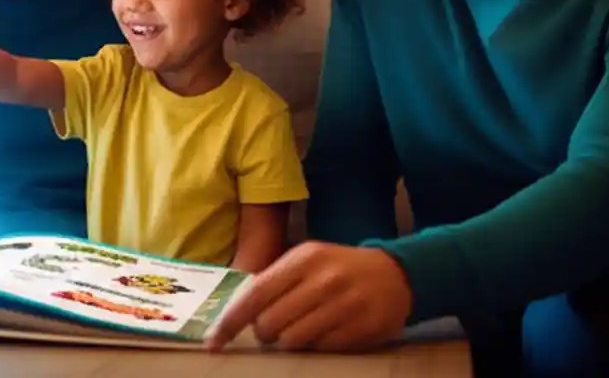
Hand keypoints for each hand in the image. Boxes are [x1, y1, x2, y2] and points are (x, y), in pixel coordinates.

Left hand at [206, 242, 412, 352]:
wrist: (394, 274)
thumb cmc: (338, 268)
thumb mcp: (306, 261)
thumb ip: (274, 281)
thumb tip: (236, 311)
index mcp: (302, 259)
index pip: (255, 294)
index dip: (230, 321)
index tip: (213, 342)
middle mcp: (322, 280)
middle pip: (270, 322)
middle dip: (263, 333)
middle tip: (272, 330)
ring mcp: (343, 305)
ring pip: (292, 340)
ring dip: (287, 343)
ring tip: (298, 331)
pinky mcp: (360, 329)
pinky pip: (320, 350)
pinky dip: (314, 348)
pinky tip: (322, 334)